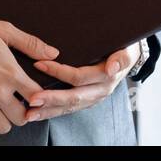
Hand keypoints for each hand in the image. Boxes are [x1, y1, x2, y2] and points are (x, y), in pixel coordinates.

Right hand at [0, 10, 60, 138]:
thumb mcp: (4, 30)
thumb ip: (30, 43)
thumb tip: (53, 53)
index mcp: (11, 72)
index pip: (37, 97)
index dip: (38, 97)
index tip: (31, 93)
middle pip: (22, 118)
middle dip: (23, 111)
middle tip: (16, 102)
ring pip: (3, 127)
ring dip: (4, 120)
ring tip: (0, 108)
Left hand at [24, 42, 141, 121]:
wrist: (130, 55)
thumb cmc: (124, 47)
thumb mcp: (127, 49)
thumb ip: (121, 58)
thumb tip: (112, 68)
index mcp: (107, 77)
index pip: (79, 77)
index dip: (59, 72)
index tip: (40, 64)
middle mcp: (100, 91)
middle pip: (73, 97)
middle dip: (51, 99)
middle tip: (32, 99)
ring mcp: (94, 98)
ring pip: (69, 107)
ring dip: (49, 110)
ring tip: (30, 113)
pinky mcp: (88, 101)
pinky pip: (69, 109)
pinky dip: (53, 112)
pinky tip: (38, 113)